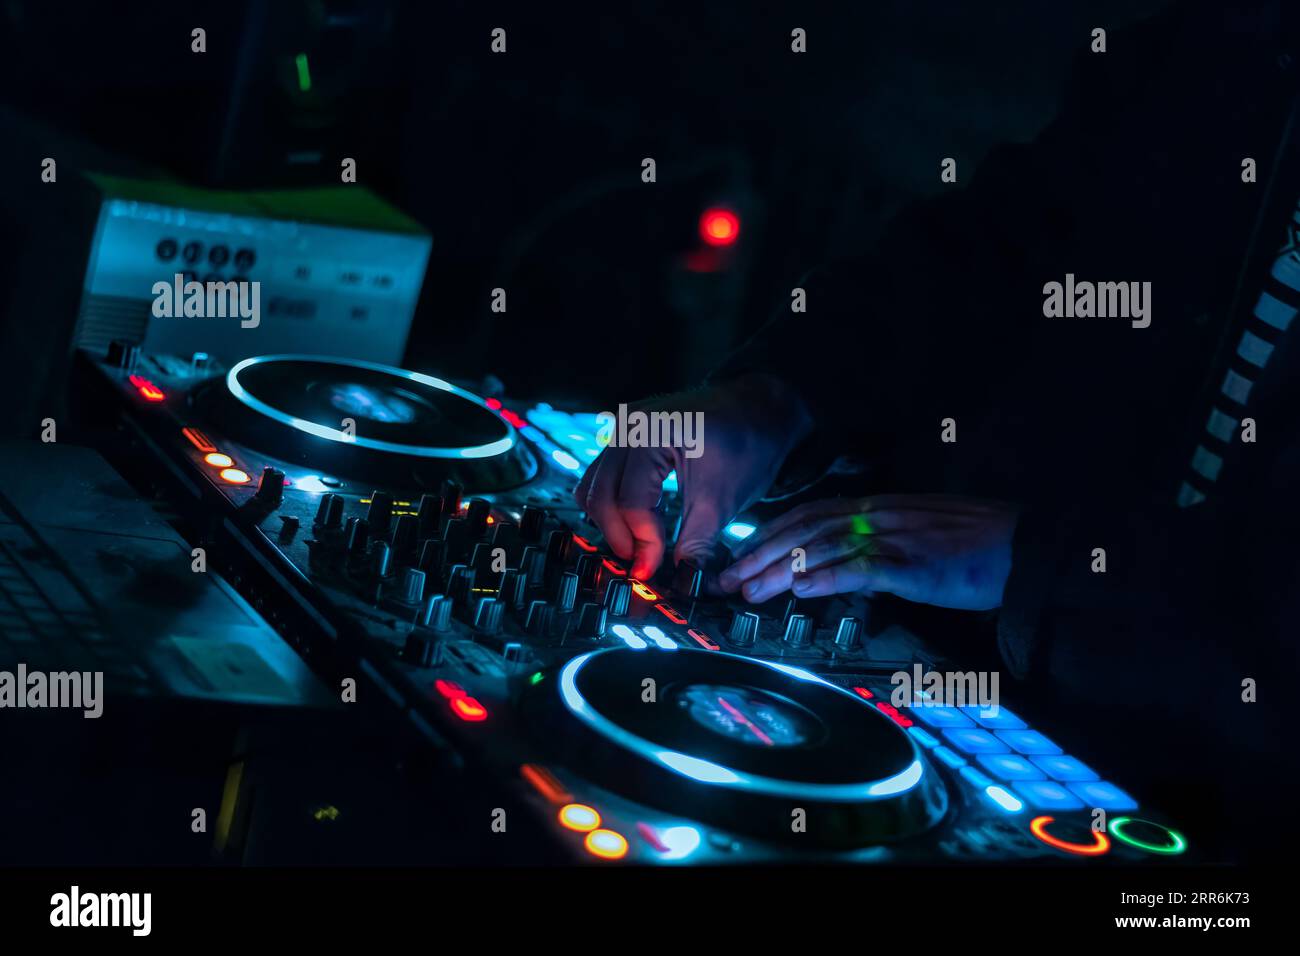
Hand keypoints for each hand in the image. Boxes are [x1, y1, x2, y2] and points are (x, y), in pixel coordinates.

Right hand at [573, 374, 812, 578]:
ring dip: (611, 522)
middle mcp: (628, 424)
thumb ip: (696, 545)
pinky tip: (638, 523)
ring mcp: (623, 426)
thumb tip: (681, 584)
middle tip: (643, 565)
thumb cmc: (748, 443)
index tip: (652, 571)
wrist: (760, 408)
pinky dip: (613, 504)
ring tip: (640, 546)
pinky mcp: (626, 435)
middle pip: (600, 495)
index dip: (641, 542)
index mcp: (651, 432)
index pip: (631, 501)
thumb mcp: (723, 501)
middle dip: (619, 536)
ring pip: (593, 486)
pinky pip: (601, 475)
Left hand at [718, 494, 1019, 609]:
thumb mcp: (915, 539)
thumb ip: (875, 548)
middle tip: (728, 579)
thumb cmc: (973, 547)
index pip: (809, 515)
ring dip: (782, 570)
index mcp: (876, 509)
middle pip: (805, 529)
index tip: (740, 556)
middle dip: (762, 554)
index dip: (770, 535)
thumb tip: (840, 568)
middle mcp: (877, 517)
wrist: (1021, 547)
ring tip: (751, 590)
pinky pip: (861, 569)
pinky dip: (827, 579)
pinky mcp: (913, 564)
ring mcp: (894, 538)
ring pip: (824, 549)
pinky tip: (802, 591)